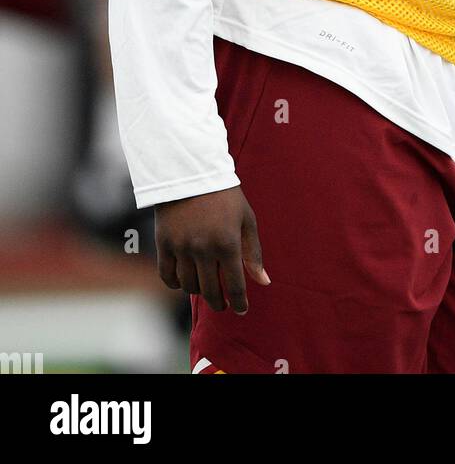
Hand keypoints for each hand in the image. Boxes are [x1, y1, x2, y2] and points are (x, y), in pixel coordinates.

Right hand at [155, 186, 269, 313]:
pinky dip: (176, 284)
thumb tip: (263, 282)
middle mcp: (204, 249)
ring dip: (199, 292)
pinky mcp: (164, 243)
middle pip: (211, 290)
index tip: (242, 310)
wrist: (191, 171)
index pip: (235, 285)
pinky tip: (185, 281)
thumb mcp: (246, 219)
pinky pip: (167, 276)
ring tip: (206, 288)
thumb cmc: (225, 195)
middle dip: (219, 302)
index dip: (239, 302)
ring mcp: (182, 247)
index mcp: (228, 242)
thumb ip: (253, 252)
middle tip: (223, 304)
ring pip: (189, 286)